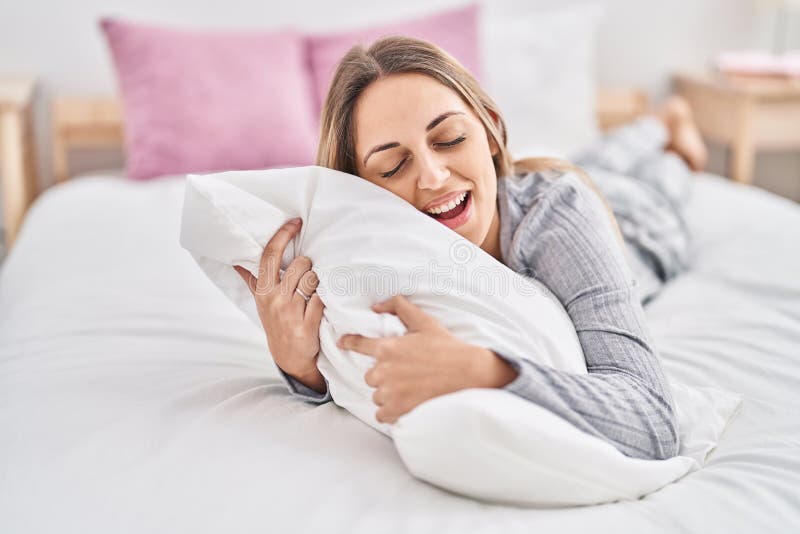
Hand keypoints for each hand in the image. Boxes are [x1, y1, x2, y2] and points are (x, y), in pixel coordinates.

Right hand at [234, 218, 324, 379]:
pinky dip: (324, 298)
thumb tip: (237, 260)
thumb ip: (252, 279)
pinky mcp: (308, 325)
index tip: (296, 222)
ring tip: (311, 293)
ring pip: (313, 279)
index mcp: (263, 291)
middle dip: (308, 267)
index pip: (270, 255)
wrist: (290, 357)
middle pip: (301, 265)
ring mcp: (291, 312)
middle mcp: (275, 299)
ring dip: (317, 283)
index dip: (283, 235)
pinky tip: (320, 305)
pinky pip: (322, 298)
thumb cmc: (277, 322)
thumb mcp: (260, 301)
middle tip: (305, 279)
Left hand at [337, 294, 518, 423]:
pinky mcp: (399, 409)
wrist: (468, 373)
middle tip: (403, 374)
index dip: (349, 343)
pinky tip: (403, 406)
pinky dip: (389, 412)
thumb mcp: (424, 322)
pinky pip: (382, 414)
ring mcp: (391, 391)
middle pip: (369, 376)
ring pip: (376, 395)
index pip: (359, 345)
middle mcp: (385, 370)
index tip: (342, 343)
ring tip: (407, 390)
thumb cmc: (447, 347)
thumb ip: (399, 307)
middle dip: (382, 376)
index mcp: (388, 348)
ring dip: (387, 394)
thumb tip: (376, 306)